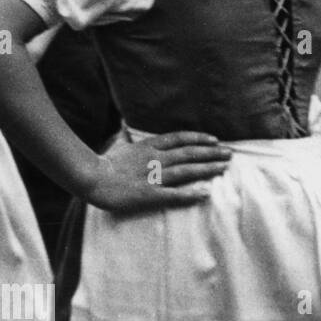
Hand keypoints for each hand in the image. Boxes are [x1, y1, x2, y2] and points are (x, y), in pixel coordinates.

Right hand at [83, 131, 232, 213]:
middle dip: (211, 153)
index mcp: (147, 147)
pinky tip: (205, 193)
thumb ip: (126, 138)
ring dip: (207, 169)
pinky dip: (190, 193)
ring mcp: (153, 176)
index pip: (178, 138)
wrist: (90, 178)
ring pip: (186, 170)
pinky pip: (174, 193)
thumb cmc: (101, 163)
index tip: (214, 139)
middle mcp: (155, 159)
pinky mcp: (149, 193)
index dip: (198, 138)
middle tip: (230, 154)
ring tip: (224, 168)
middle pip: (188, 153)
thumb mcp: (116, 145)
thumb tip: (125, 126)